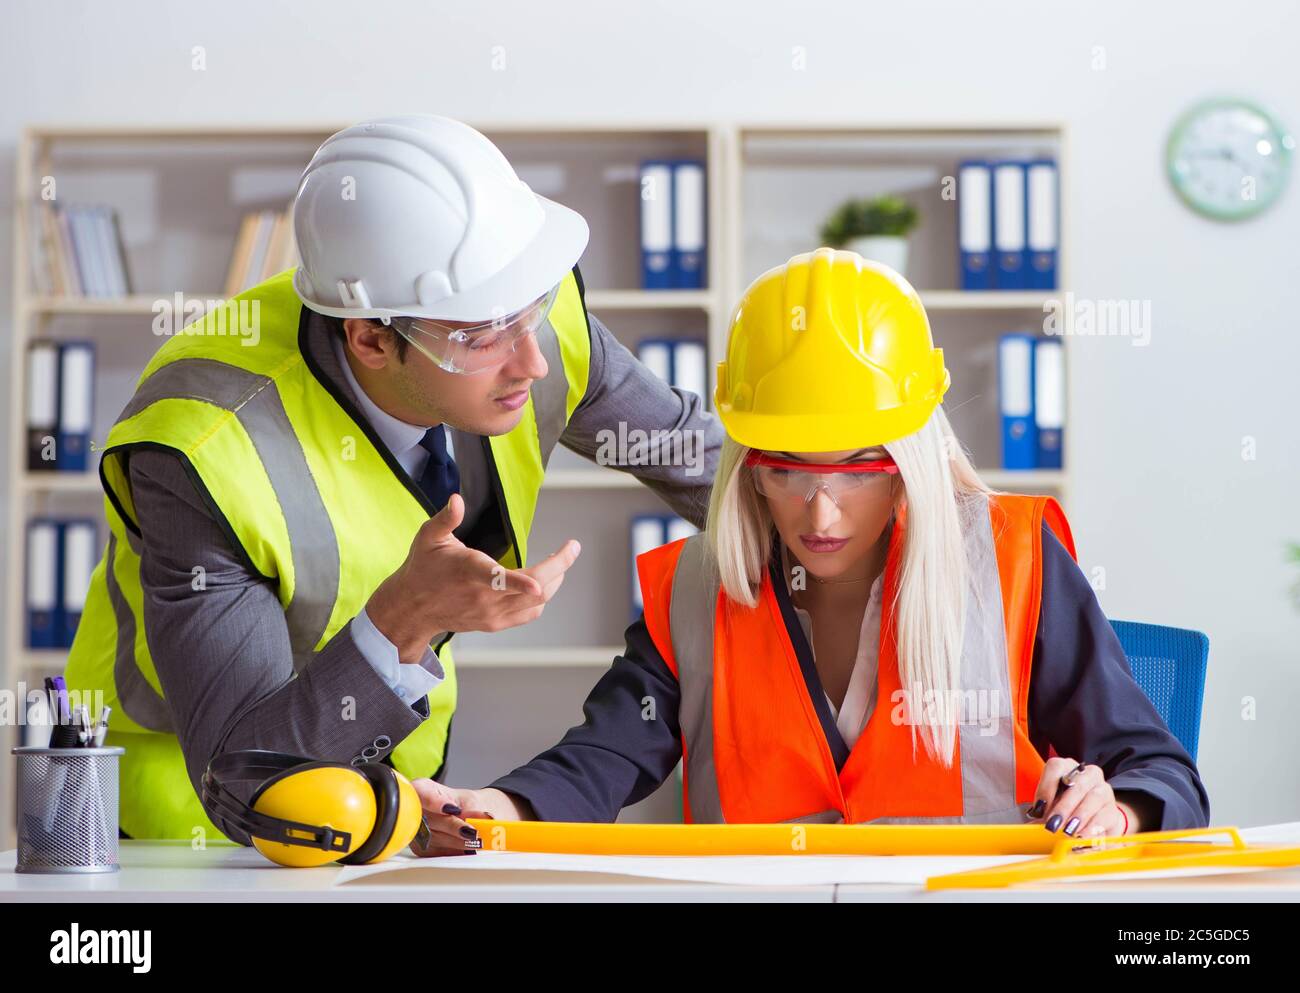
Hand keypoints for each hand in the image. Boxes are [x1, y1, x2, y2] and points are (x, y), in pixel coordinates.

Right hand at [367, 493, 580, 659]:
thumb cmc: (424, 568)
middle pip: (533, 589)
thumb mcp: (428, 537)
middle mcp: (483, 597)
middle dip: (559, 567)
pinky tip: (543, 582)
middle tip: (571, 548)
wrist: (413, 608)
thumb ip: (446, 518)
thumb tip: (457, 499)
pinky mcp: (495, 623)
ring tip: (559, 562)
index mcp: (468, 572)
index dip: (519, 582)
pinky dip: (543, 598)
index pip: (496, 579)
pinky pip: (530, 614)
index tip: (538, 583)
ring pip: (537, 603)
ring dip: (555, 581)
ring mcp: (491, 614)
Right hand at [408, 781, 532, 856]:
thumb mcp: (483, 804)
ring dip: (454, 843)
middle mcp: (423, 809)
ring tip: (474, 839)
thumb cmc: (487, 807)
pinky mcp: (423, 847)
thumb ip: (472, 810)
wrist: (493, 819)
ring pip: (429, 839)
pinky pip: (431, 853)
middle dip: (453, 828)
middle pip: (427, 818)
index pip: (418, 789)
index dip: (430, 798)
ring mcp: (421, 829)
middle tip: (474, 831)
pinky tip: (464, 849)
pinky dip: (450, 853)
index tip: (452, 807)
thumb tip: (469, 818)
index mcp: (434, 791)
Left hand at [1027, 757, 1135, 838]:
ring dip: (1079, 816)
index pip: (1056, 767)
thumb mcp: (1052, 807)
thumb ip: (1043, 812)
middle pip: (1077, 785)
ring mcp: (1104, 789)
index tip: (1040, 808)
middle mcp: (1088, 774)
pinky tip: (1082, 835)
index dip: (1046, 787)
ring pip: (1093, 798)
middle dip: (1063, 806)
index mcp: (1067, 768)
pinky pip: (1105, 815)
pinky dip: (1092, 827)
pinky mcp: (1113, 809)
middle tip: (1053, 824)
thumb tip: (1030, 825)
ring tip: (1068, 831)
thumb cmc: (1068, 809)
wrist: (1096, 821)